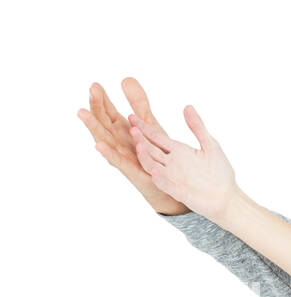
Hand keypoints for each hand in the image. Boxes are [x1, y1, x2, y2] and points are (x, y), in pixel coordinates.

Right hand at [77, 78, 188, 214]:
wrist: (171, 187)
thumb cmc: (158, 157)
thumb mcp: (149, 127)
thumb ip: (139, 105)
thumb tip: (126, 78)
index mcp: (124, 132)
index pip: (110, 113)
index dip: (103, 100)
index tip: (95, 85)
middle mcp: (121, 144)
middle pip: (105, 123)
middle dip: (97, 107)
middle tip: (91, 91)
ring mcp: (125, 158)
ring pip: (106, 141)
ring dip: (94, 127)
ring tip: (82, 113)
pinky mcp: (134, 174)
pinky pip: (119, 163)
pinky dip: (109, 154)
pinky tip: (98, 145)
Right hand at [128, 104, 237, 224]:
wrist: (227, 197)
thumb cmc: (220, 173)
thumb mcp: (210, 145)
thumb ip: (198, 127)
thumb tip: (187, 106)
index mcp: (178, 150)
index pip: (156, 136)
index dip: (144, 127)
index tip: (131, 115)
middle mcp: (171, 163)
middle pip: (150, 148)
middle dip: (140, 138)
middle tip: (132, 128)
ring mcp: (171, 177)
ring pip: (151, 164)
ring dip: (144, 155)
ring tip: (139, 145)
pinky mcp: (176, 190)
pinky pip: (163, 183)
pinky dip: (158, 176)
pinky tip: (154, 169)